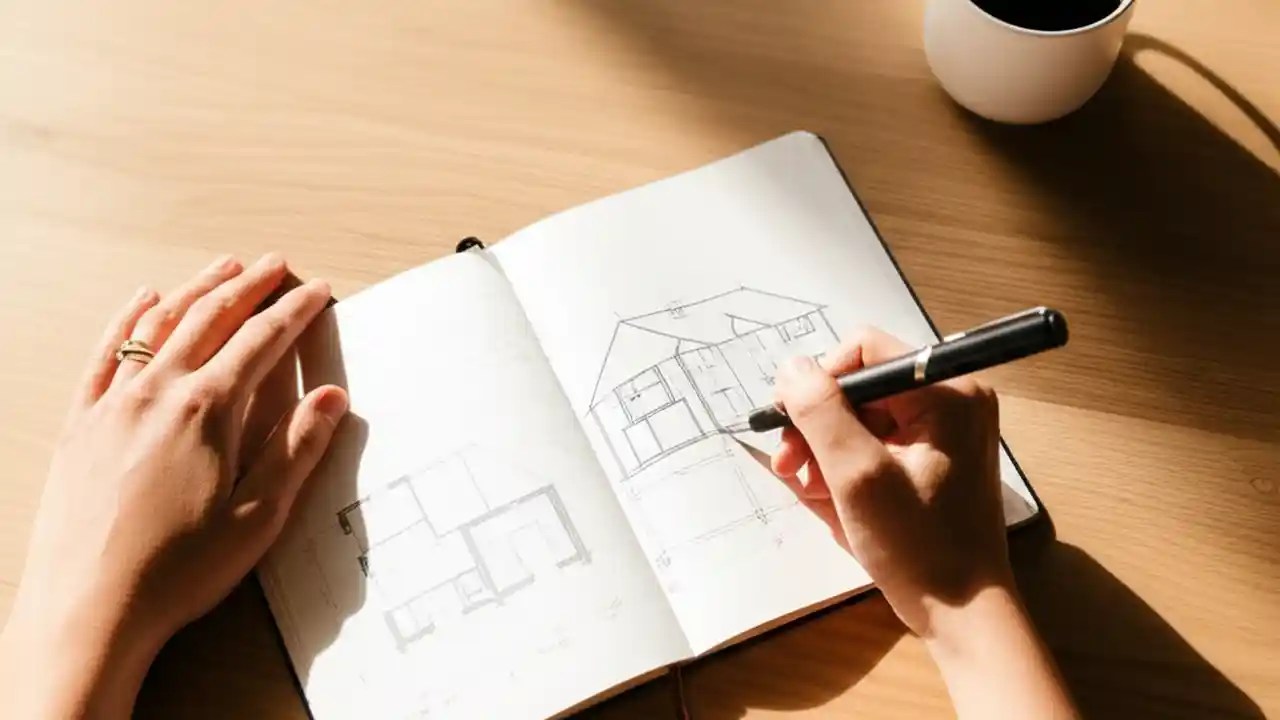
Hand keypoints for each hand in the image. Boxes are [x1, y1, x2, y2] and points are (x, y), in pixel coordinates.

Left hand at [0, 254, 348, 718]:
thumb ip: (296, 449)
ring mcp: (113, 404)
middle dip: (248, 285)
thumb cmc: (176, 571)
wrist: (87, 609)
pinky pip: (105, 354)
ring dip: (195, 289)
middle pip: (211, 318)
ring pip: (159, 324)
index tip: (316, 291)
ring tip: (222, 267)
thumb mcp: (258, 518)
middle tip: (274, 263)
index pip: (262, 342)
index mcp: (208, 411)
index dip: (295, 311)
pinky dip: (126, 319)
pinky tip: (141, 300)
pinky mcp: (80, 424)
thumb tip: (330, 397)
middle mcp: (158, 393)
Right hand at [771, 327, 1076, 718]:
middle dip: (818, 424)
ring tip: (812, 489)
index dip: (818, 383)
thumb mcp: (857, 474)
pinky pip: (878, 443)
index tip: (788, 425)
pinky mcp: (936, 458)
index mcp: (946, 391)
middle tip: (790, 465)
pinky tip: (833, 497)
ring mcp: (946, 431)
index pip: (864, 351)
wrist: (962, 613)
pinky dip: (848, 465)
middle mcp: (952, 400)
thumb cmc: (918, 546)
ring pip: (864, 416)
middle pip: (862, 385)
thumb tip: (791, 367)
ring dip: (827, 449)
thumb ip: (820, 412)